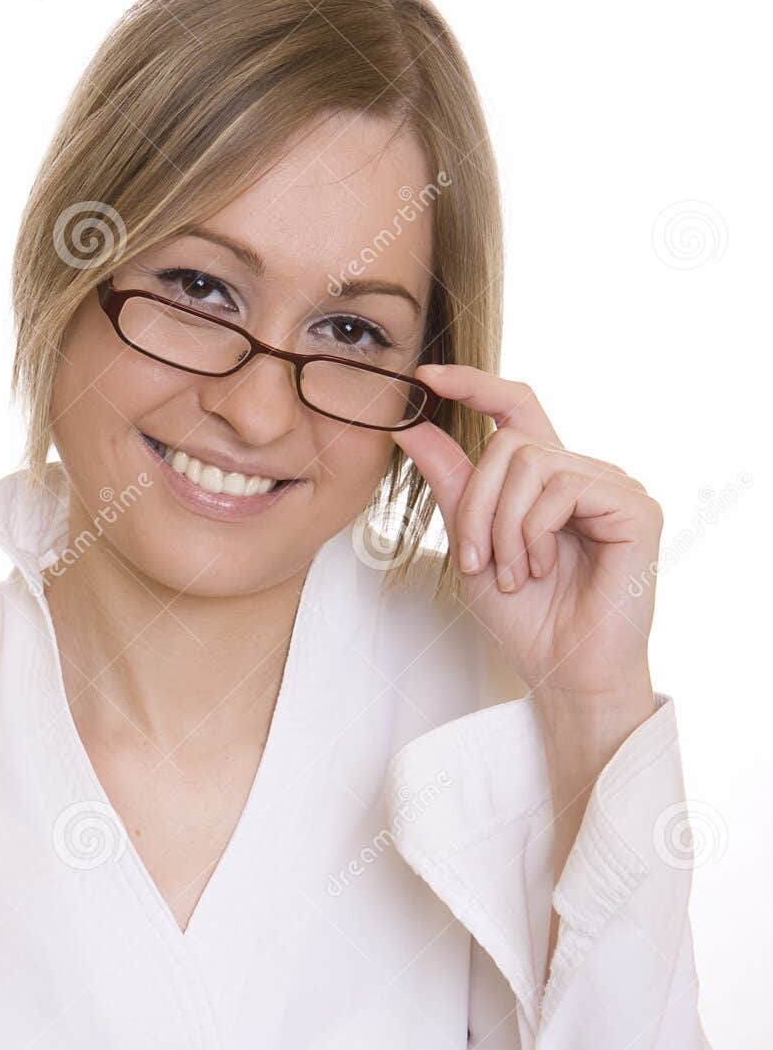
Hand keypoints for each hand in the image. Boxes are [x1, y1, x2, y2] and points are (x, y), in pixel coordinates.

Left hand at [392, 364, 663, 709]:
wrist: (564, 673)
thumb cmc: (526, 619)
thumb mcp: (473, 545)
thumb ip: (453, 485)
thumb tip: (413, 426)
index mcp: (547, 480)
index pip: (514, 409)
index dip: (473, 385)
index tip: (426, 376)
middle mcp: (583, 474)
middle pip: (510, 444)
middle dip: (476, 504)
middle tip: (478, 562)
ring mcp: (613, 487)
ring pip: (532, 464)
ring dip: (503, 527)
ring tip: (514, 575)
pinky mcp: (635, 508)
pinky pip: (564, 487)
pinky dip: (535, 532)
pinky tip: (542, 568)